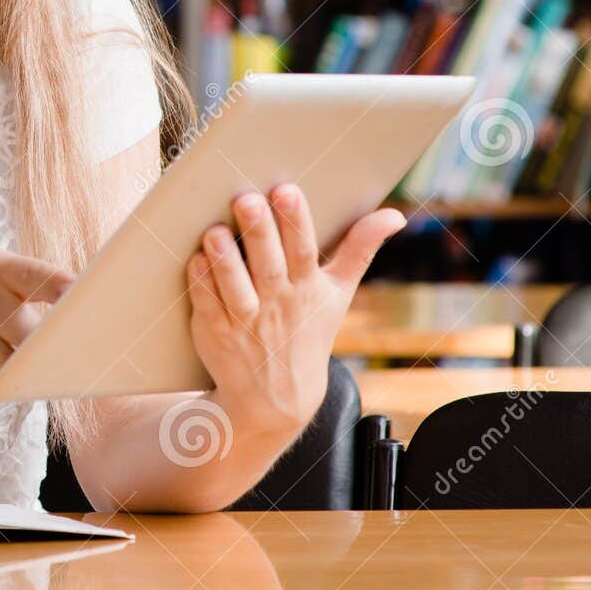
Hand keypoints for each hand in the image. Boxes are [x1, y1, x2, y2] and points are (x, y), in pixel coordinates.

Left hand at [186, 186, 404, 440]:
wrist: (279, 398)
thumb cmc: (307, 330)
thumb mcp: (338, 294)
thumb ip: (360, 249)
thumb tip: (396, 216)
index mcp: (307, 288)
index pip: (303, 251)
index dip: (296, 222)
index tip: (287, 191)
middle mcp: (276, 303)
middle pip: (268, 265)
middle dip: (259, 232)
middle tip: (245, 198)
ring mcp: (245, 321)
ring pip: (234, 287)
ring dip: (225, 259)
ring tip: (214, 231)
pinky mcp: (216, 333)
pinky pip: (208, 305)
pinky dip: (201, 284)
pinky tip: (194, 259)